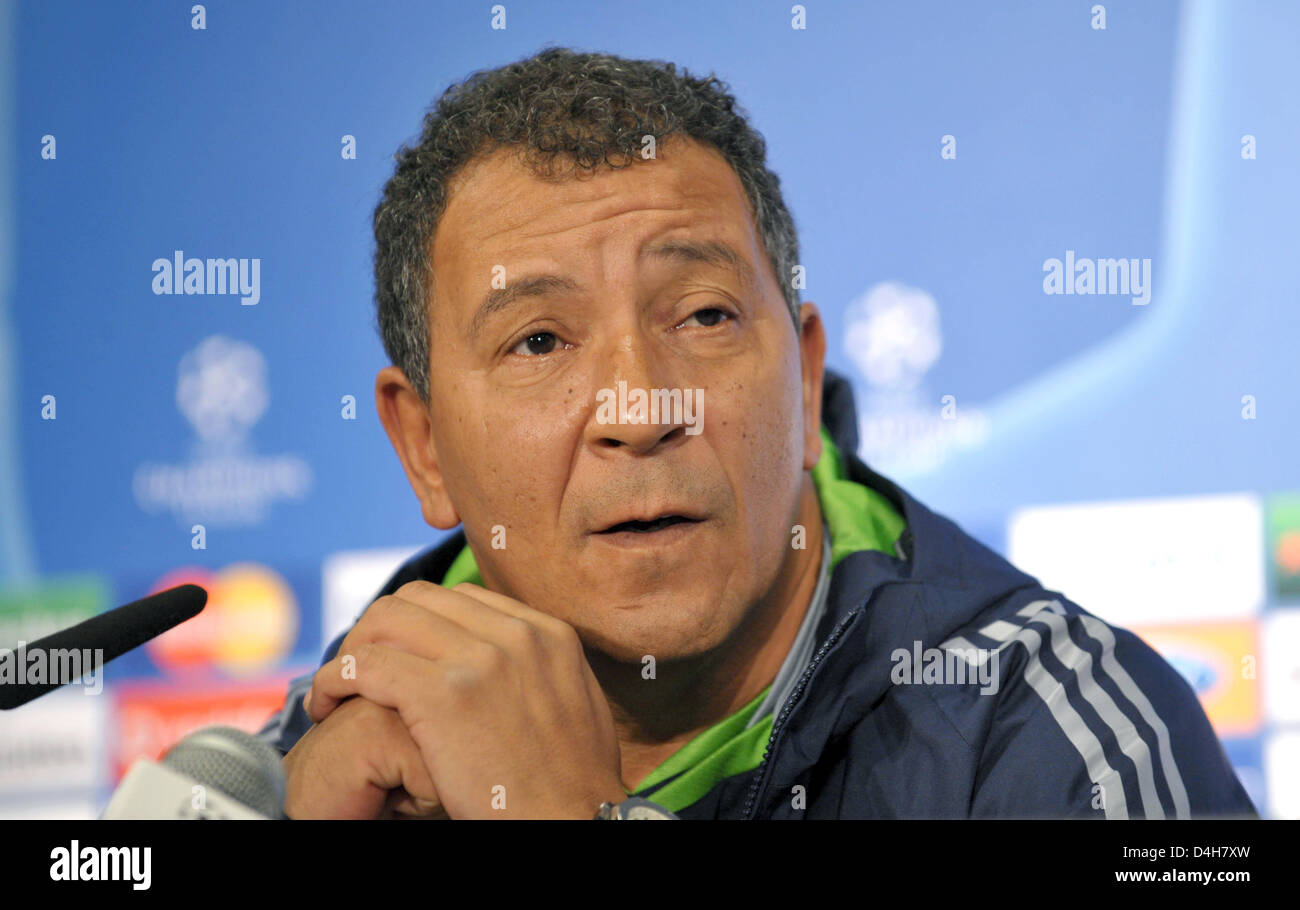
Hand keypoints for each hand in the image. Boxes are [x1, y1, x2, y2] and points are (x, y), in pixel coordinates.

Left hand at [302, 580, 626, 818]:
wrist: (575, 823)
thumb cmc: (573, 787)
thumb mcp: (575, 704)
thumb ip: (537, 672)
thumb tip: (506, 665)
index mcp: (546, 633)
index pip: (463, 599)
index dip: (419, 625)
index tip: (399, 658)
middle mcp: (515, 635)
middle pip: (419, 599)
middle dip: (379, 630)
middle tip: (360, 671)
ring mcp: (480, 660)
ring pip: (386, 621)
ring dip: (352, 649)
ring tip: (339, 690)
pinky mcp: (444, 695)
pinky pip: (365, 665)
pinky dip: (334, 679)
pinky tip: (327, 706)